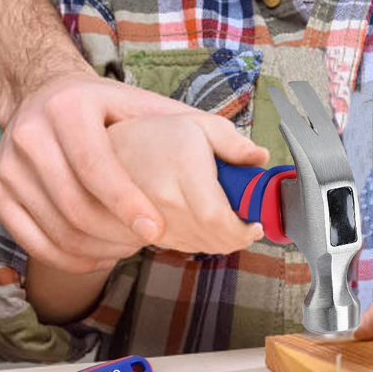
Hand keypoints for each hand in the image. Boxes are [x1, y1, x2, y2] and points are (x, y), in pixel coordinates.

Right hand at [0, 72, 265, 272]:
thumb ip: (209, 131)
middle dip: (117, 232)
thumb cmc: (109, 106)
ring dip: (98, 247)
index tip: (155, 229)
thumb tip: (258, 157)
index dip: (126, 202)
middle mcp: (30, 134)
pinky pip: (33, 240)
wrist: (44, 93)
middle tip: (151, 242)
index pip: (97, 165)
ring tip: (132, 246)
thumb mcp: (154, 107)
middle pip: (74, 204)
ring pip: (54, 227)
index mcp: (71, 108)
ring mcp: (7, 164)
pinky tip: (102, 252)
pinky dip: (70, 255)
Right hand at [108, 112, 268, 255]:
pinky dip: (197, 241)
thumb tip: (261, 157)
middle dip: (235, 238)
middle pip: (208, 237)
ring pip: (194, 246)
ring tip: (226, 221)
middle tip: (247, 227)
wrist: (112, 147)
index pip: (216, 217)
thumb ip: (234, 143)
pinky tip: (202, 224)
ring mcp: (148, 218)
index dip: (240, 230)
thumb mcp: (201, 125)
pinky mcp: (139, 231)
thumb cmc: (159, 134)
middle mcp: (163, 198)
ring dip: (217, 241)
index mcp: (184, 169)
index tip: (256, 226)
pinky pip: (177, 246)